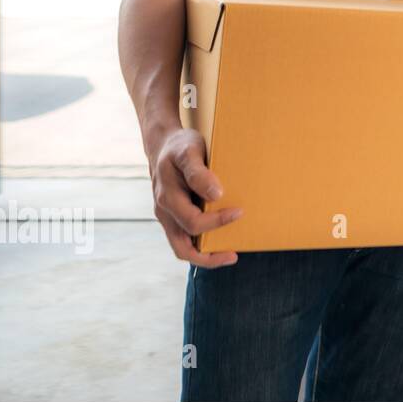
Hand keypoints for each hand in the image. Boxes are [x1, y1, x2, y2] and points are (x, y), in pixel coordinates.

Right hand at [149, 127, 242, 267]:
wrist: (163, 144)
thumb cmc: (180, 147)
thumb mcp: (189, 152)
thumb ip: (199, 173)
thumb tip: (216, 195)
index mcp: (168, 198)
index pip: (193, 222)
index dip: (217, 222)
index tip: (239, 212)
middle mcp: (164, 212)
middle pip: (182, 248)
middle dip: (209, 255)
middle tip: (234, 255)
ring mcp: (167, 216)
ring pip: (181, 248)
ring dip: (204, 256)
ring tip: (229, 255)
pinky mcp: (173, 216)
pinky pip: (184, 238)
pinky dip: (200, 245)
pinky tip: (219, 241)